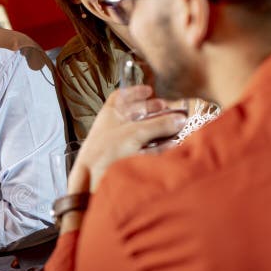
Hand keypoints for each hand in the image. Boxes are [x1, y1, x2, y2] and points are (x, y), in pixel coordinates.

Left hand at [66, 86, 186, 196]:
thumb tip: (178, 119)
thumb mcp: (135, 132)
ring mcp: (119, 143)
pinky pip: (143, 148)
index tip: (150, 90)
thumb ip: (158, 124)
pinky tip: (170, 145)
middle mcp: (113, 126)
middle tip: (168, 110)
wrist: (92, 179)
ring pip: (141, 131)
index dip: (135, 92)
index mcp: (110, 114)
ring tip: (175, 126)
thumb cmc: (106, 150)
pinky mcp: (125, 158)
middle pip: (134, 114)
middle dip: (152, 111)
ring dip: (157, 128)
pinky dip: (156, 145)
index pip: (121, 97)